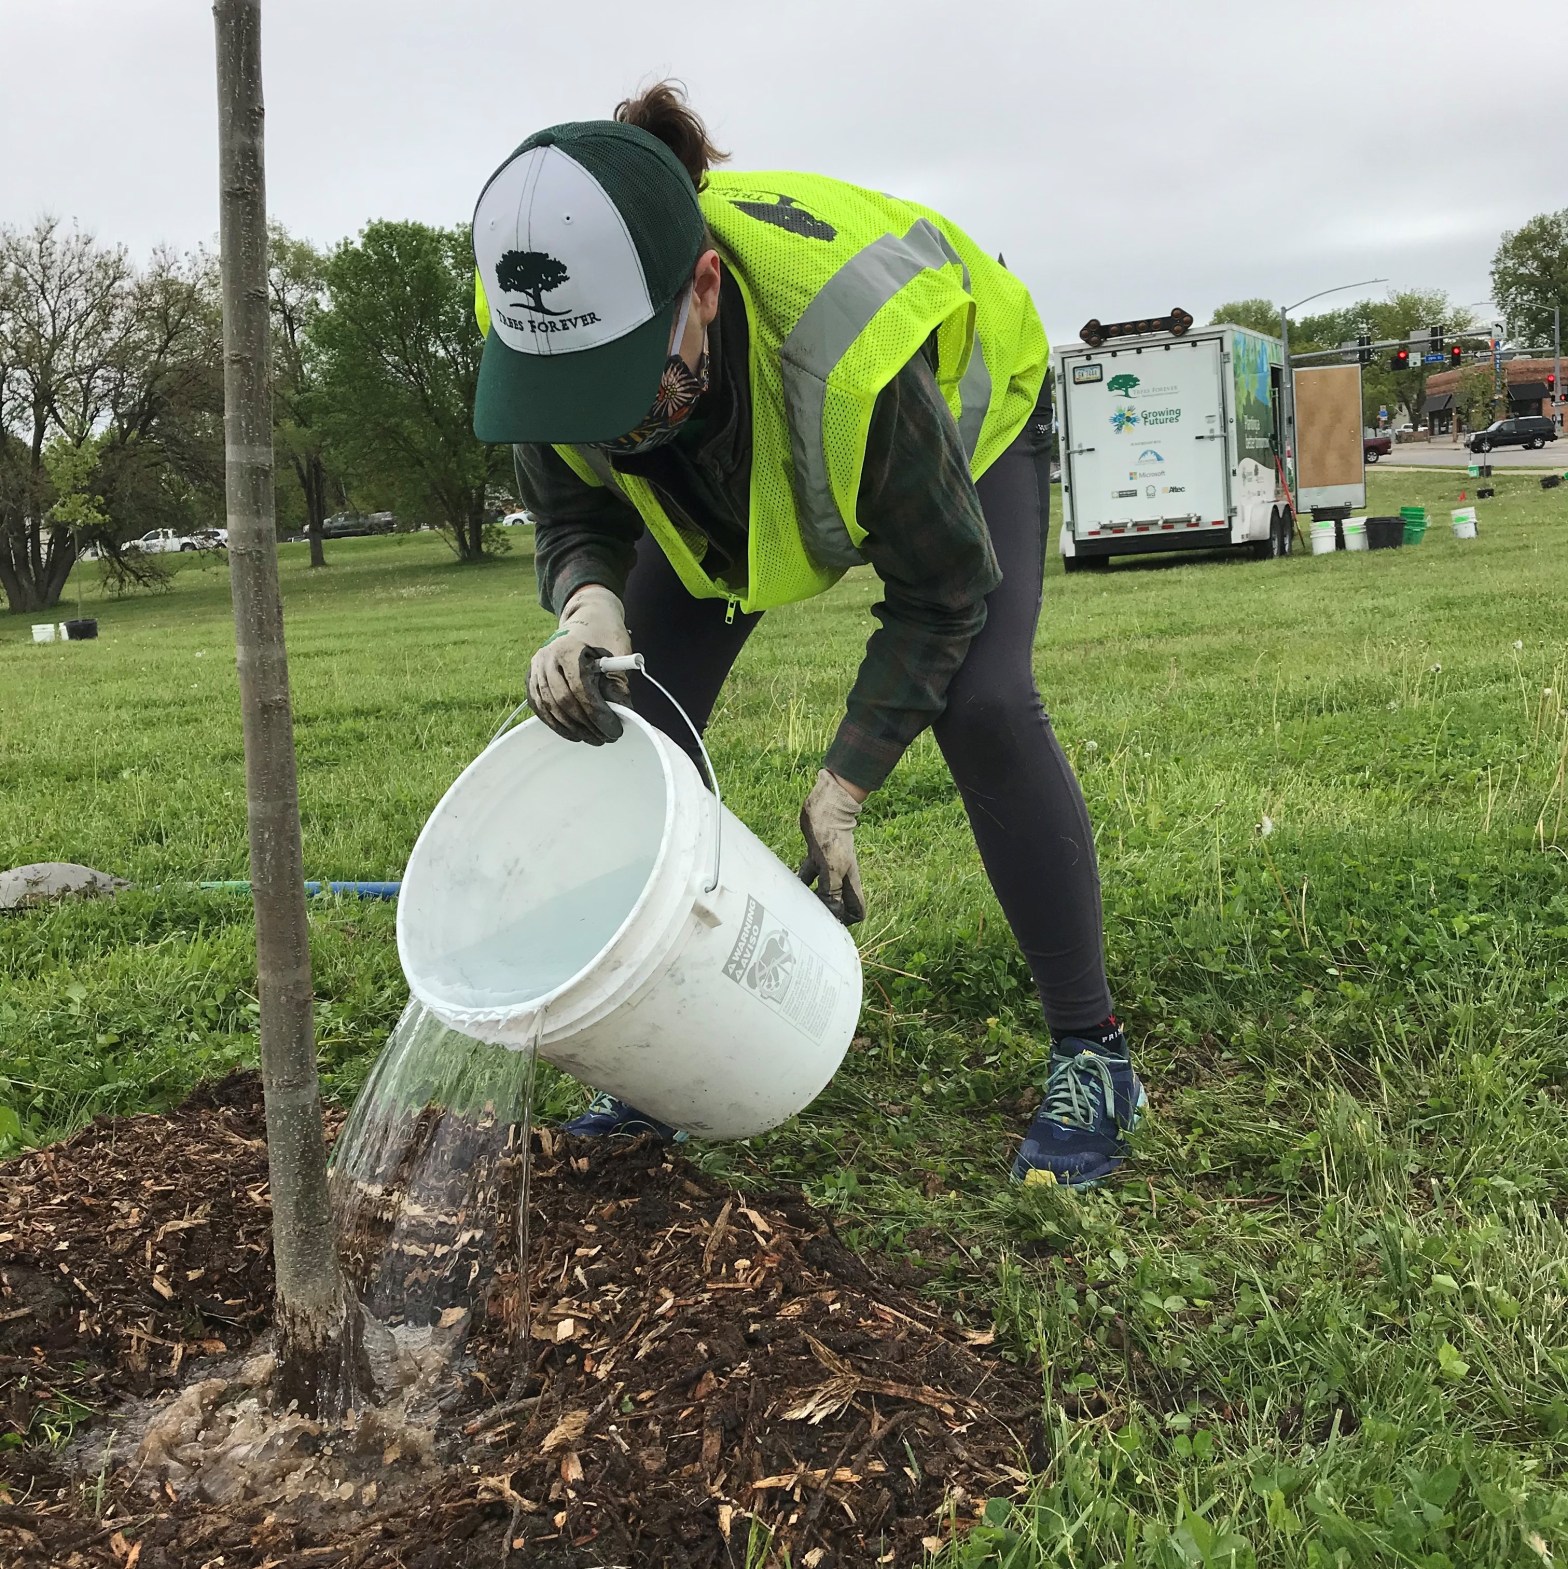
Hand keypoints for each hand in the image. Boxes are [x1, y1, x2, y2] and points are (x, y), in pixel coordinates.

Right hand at [527, 585, 632, 744]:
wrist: (585, 621)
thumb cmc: (603, 638)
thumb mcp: (616, 657)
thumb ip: (617, 685)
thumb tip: (620, 716)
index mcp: (568, 649)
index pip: (580, 688)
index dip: (598, 714)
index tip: (614, 729)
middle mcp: (546, 658)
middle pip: (563, 701)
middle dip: (587, 725)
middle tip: (606, 738)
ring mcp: (535, 669)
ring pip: (550, 708)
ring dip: (573, 729)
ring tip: (593, 738)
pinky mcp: (530, 679)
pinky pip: (540, 708)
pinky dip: (556, 725)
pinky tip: (573, 734)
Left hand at [798, 769, 865, 924]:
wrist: (827, 806)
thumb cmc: (832, 835)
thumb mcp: (832, 867)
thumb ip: (831, 892)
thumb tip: (834, 915)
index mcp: (850, 881)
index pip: (858, 910)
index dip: (848, 921)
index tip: (830, 929)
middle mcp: (841, 876)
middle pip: (838, 904)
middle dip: (827, 915)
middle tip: (809, 925)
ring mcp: (828, 866)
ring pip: (821, 890)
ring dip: (811, 899)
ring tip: (795, 910)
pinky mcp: (815, 856)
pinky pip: (808, 875)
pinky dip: (800, 881)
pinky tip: (788, 886)